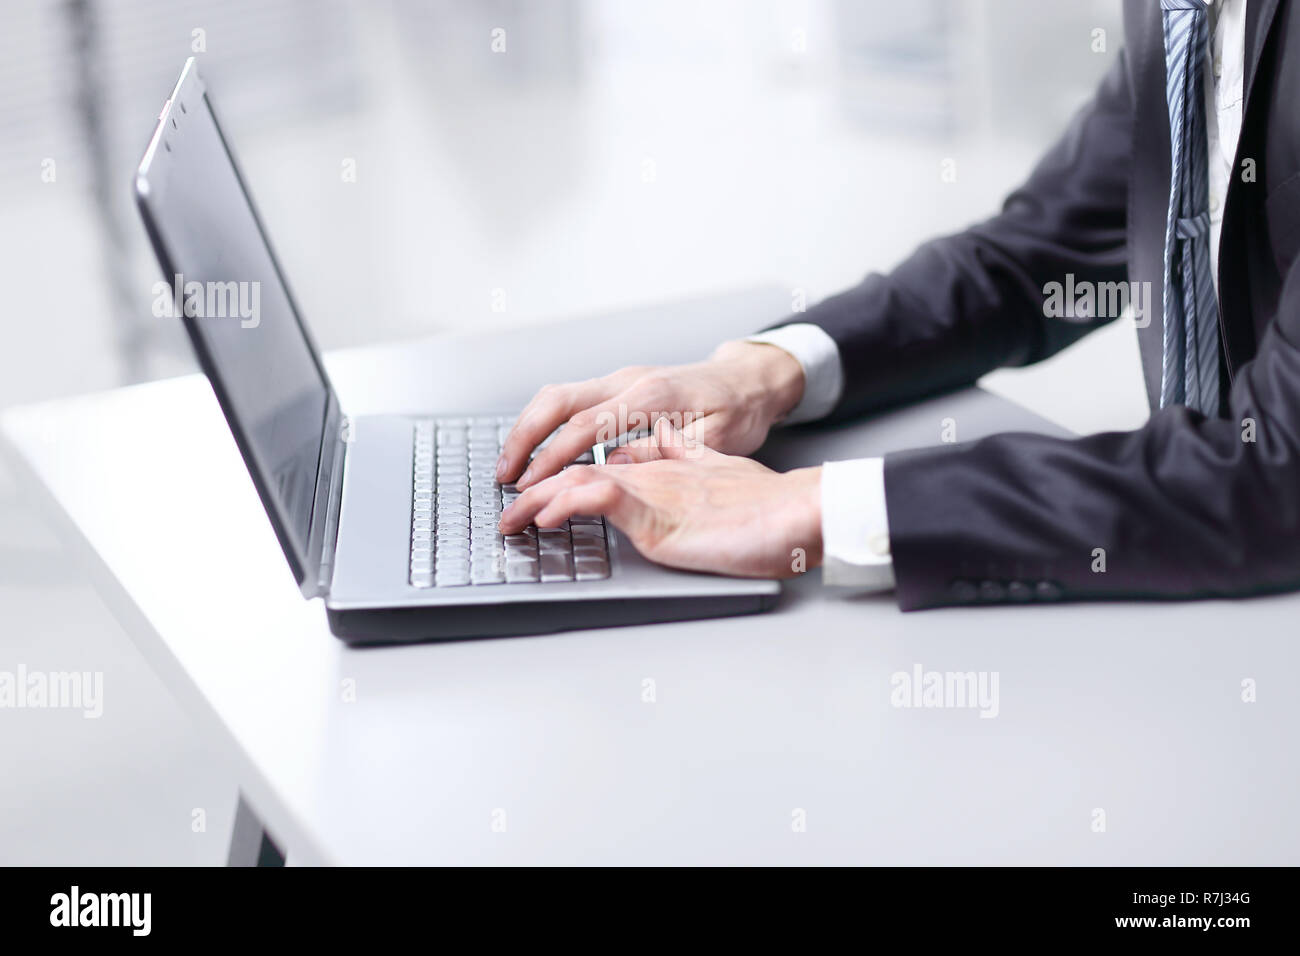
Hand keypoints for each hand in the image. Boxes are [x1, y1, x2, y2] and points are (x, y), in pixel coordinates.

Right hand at [496, 339, 805, 489]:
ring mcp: (621, 379)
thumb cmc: (738, 411)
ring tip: (511, 464)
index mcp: (650, 396)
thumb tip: (618, 463)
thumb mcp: (717, 440)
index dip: (553, 456)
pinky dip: (545, 421)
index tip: (531, 482)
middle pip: (558, 401)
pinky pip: (571, 399)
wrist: (749, 380)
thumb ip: (667, 451)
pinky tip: (536, 447)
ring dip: (528, 427)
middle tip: (504, 474)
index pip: (585, 426)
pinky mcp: (620, 384)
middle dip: (524, 437)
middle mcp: (629, 381)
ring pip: (558, 396)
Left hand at [498, 419, 822, 577]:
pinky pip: (601, 496)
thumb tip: (650, 444)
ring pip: (578, 475)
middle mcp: (648, 463)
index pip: (594, 450)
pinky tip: (547, 517)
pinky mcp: (659, 508)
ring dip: (537, 498)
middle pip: (575, 458)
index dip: (555, 466)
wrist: (796, 510)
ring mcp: (652, 483)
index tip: (529, 487)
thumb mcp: (712, 466)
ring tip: (510, 518)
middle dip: (532, 482)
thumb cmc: (763, 499)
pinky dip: (568, 504)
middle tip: (506, 510)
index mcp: (659, 455)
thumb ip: (679, 453)